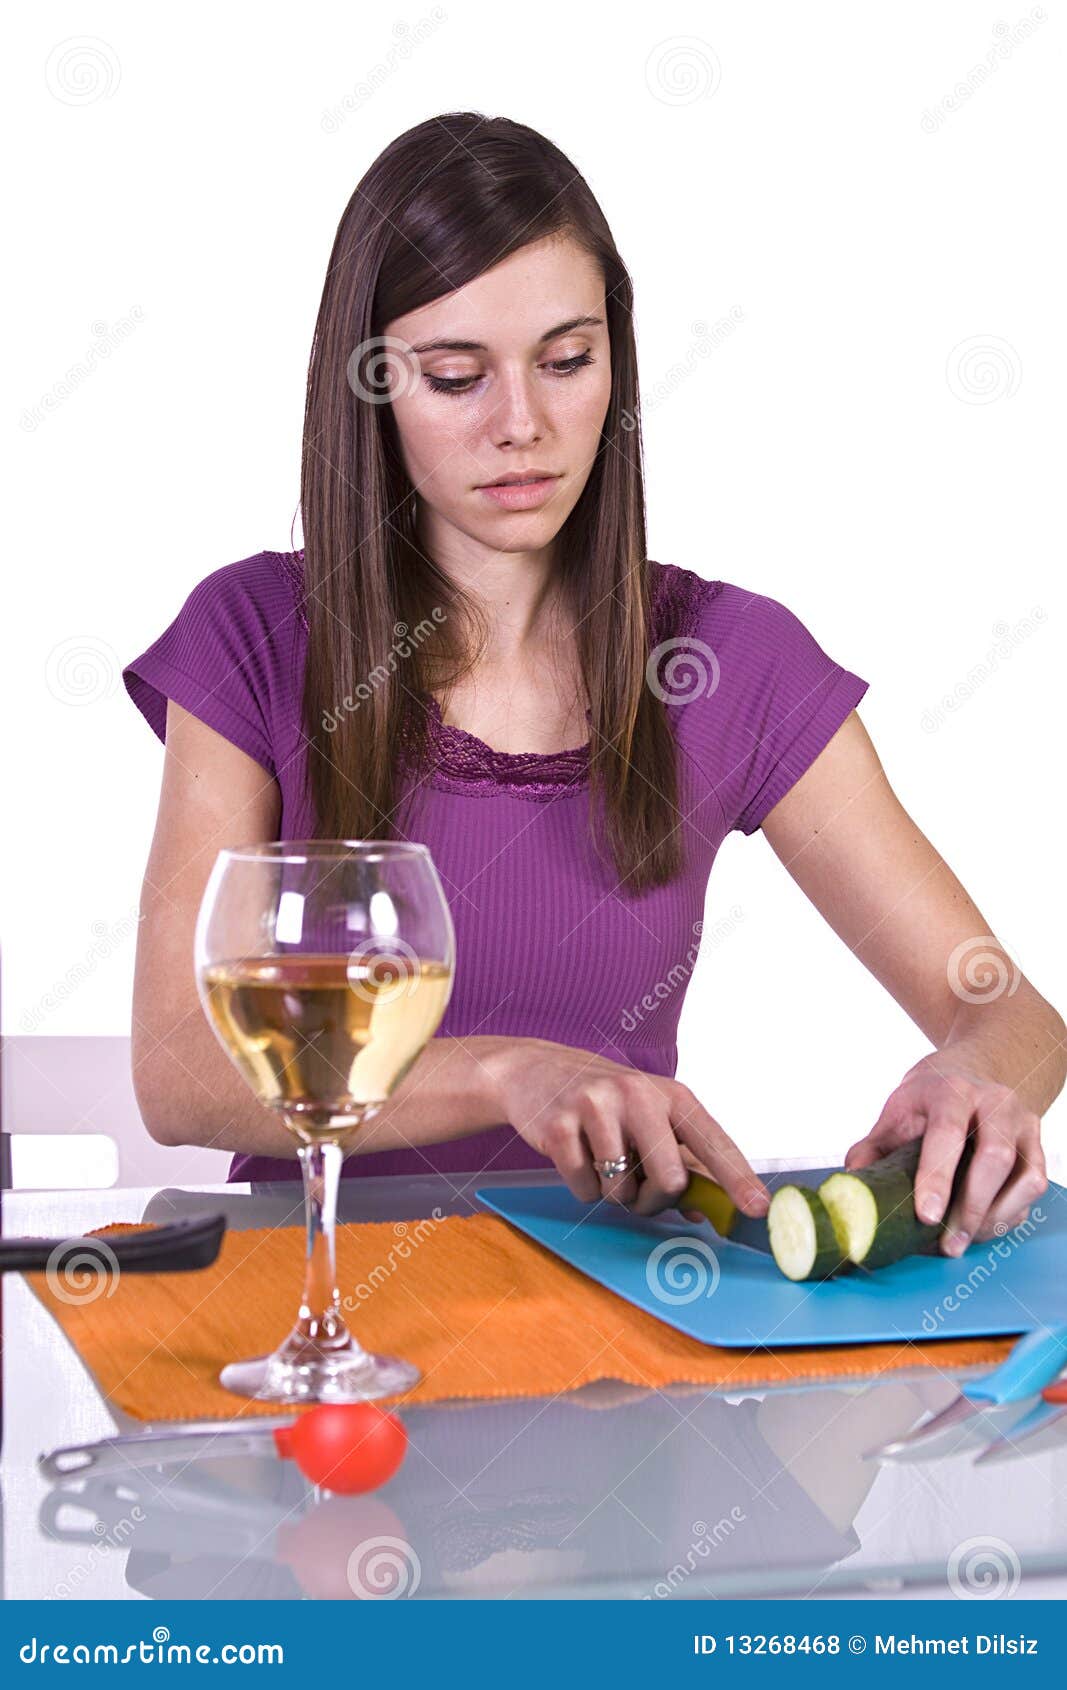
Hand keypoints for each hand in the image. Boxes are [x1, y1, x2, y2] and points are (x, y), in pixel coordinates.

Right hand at [485, 1039, 768, 1218]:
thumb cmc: (606, 1102)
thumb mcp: (651, 1118)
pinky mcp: (559, 1126)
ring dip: (614, 1194)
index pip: (713, 1142)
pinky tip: (575, 1154)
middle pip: (670, 1180)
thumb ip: (682, 1162)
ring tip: (602, 1161)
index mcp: (673, 1096)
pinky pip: (584, 1189)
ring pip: (623, 1191)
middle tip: (639, 1189)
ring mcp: (596, 1107)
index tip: (759, 1208)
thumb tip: (703, 1210)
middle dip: (654, 1201)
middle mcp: (639, 1094)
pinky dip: (582, 1187)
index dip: (739, 1179)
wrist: (535, 1071)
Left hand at [844, 1054, 1046, 1255]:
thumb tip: (853, 1183)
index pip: (947, 1133)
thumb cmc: (924, 1103)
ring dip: (994, 1217)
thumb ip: (872, 1149)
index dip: (938, 1177)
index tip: (927, 1216)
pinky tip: (984, 1226)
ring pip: (1024, 1176)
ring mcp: (1021, 1121)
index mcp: (950, 1091)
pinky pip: (1034, 1185)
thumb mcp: (894, 1115)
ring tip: (964, 1240)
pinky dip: (1011, 1212)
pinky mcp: (1036, 1142)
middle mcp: (993, 1101)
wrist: (964, 1075)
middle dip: (970, 1208)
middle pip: (994, 1159)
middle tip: (948, 1244)